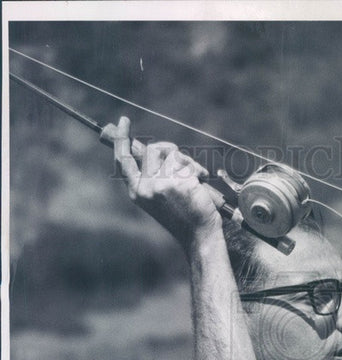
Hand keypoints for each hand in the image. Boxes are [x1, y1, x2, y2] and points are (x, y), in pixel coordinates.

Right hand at [106, 116, 223, 250]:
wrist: (199, 236)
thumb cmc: (184, 217)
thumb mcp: (160, 198)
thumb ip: (153, 176)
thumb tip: (154, 150)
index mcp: (137, 192)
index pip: (122, 159)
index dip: (121, 138)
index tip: (124, 121)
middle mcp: (144, 187)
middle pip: (151, 150)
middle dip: (170, 151)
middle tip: (184, 163)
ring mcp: (160, 184)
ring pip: (171, 153)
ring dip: (186, 162)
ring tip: (195, 179)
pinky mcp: (177, 182)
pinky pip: (186, 162)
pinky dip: (197, 170)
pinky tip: (201, 184)